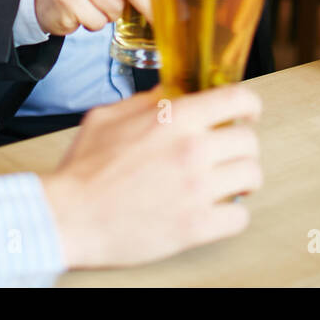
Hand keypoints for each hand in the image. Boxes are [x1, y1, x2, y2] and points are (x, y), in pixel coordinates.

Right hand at [40, 86, 262, 268]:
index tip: (246, 114)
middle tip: (227, 154)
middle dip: (240, 146)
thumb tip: (171, 93)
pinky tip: (215, 210)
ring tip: (225, 182)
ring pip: (251, 176)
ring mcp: (197, 190)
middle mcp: (193, 150)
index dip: (248, 106)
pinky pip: (240, 216)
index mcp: (175, 118)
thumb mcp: (108, 117)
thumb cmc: (83, 169)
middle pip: (249, 141)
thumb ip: (147, 102)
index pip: (238, 99)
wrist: (69, 216)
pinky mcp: (196, 226)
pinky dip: (232, 214)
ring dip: (241, 179)